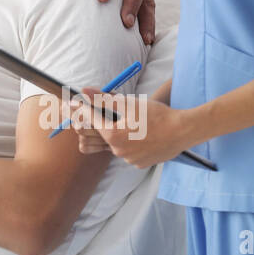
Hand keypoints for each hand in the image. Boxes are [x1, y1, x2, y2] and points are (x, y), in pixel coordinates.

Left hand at [68, 87, 198, 169]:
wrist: (182, 131)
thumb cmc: (156, 115)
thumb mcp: (128, 103)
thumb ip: (103, 98)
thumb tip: (84, 91)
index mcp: (112, 135)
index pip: (90, 121)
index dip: (80, 110)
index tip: (71, 103)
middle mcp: (117, 151)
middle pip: (98, 135)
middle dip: (92, 123)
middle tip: (89, 111)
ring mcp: (128, 159)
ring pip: (113, 144)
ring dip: (112, 134)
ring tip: (122, 123)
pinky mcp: (139, 163)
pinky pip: (127, 152)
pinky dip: (127, 143)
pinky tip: (137, 134)